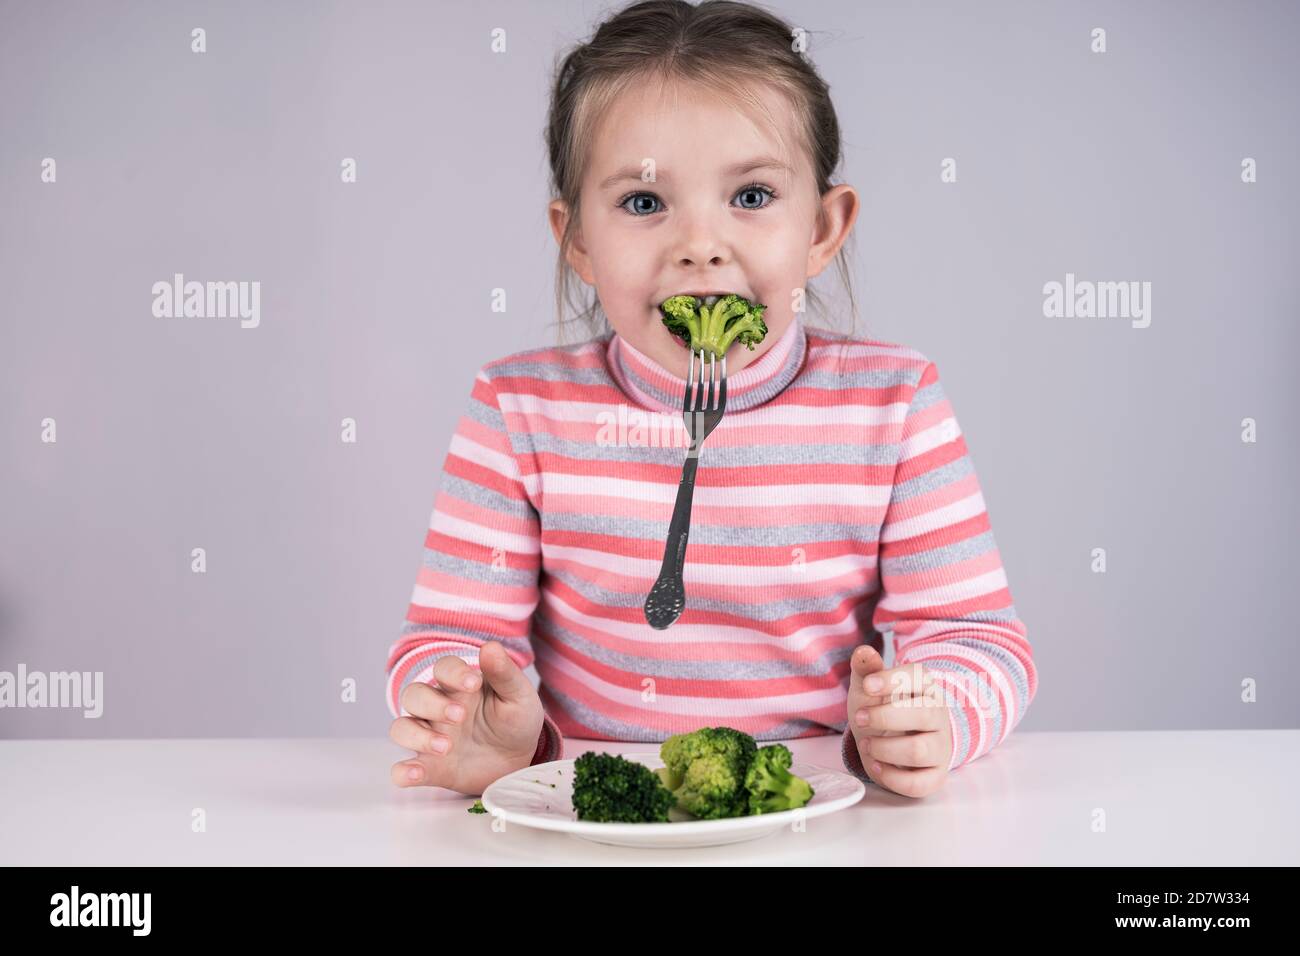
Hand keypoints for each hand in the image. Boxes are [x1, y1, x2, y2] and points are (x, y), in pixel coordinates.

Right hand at [389, 640, 544, 795]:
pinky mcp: (431, 767)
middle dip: (433, 704)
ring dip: (416, 736)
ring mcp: (431, 737)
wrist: (520, 759)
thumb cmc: (516, 719)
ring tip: (445, 748)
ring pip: (402, 728)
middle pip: (414, 695)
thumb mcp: (518, 696)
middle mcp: (438, 708)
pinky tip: (412, 774)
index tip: (473, 683)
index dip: (454, 673)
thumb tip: (490, 646)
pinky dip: (403, 771)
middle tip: (460, 716)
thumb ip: (504, 673)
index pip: (443, 668)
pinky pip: (405, 768)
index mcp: (459, 685)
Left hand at [847, 644, 953, 797]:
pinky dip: (893, 778)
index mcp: (925, 688)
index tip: (867, 686)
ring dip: (885, 748)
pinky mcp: (935, 775)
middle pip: (925, 713)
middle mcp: (938, 716)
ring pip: (920, 750)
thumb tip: (863, 652)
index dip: (893, 680)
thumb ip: (866, 670)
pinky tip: (876, 766)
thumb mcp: (870, 688)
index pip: (920, 676)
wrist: (892, 741)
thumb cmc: (882, 708)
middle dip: (885, 716)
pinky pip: (920, 783)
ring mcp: (940, 747)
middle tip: (859, 718)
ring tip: (866, 745)